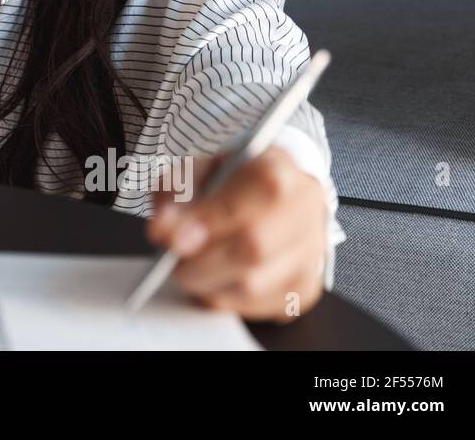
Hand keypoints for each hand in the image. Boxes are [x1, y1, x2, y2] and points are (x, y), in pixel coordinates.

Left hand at [145, 146, 326, 321]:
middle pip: (252, 249)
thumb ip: (175, 188)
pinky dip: (225, 300)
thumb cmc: (233, 180)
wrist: (277, 193)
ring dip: (208, 284)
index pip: (242, 203)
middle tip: (172, 263)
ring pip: (254, 285)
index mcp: (277, 169)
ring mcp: (312, 251)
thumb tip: (162, 226)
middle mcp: (305, 210)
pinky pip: (258, 306)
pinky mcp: (307, 287)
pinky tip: (213, 282)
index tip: (171, 241)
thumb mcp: (197, 168)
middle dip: (201, 262)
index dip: (205, 226)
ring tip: (188, 272)